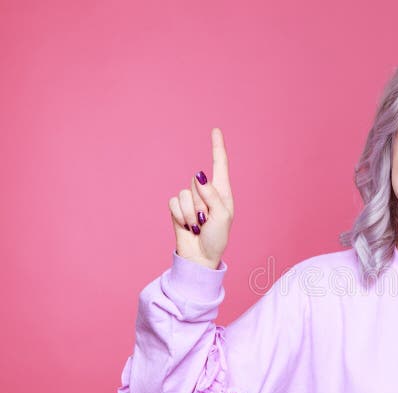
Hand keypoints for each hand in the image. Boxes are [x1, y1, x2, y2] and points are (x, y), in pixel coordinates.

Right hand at [168, 128, 233, 269]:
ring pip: (184, 193)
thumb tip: (199, 175)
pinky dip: (180, 215)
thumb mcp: (222, 216)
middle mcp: (206, 193)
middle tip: (207, 219)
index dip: (217, 147)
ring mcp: (190, 200)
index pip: (220, 165)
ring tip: (198, 224)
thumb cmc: (217, 238)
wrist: (200, 257)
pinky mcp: (177, 208)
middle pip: (197, 181)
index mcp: (222, 193)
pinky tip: (187, 225)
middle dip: (201, 201)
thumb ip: (212, 195)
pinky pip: (173, 202)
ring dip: (191, 212)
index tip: (216, 130)